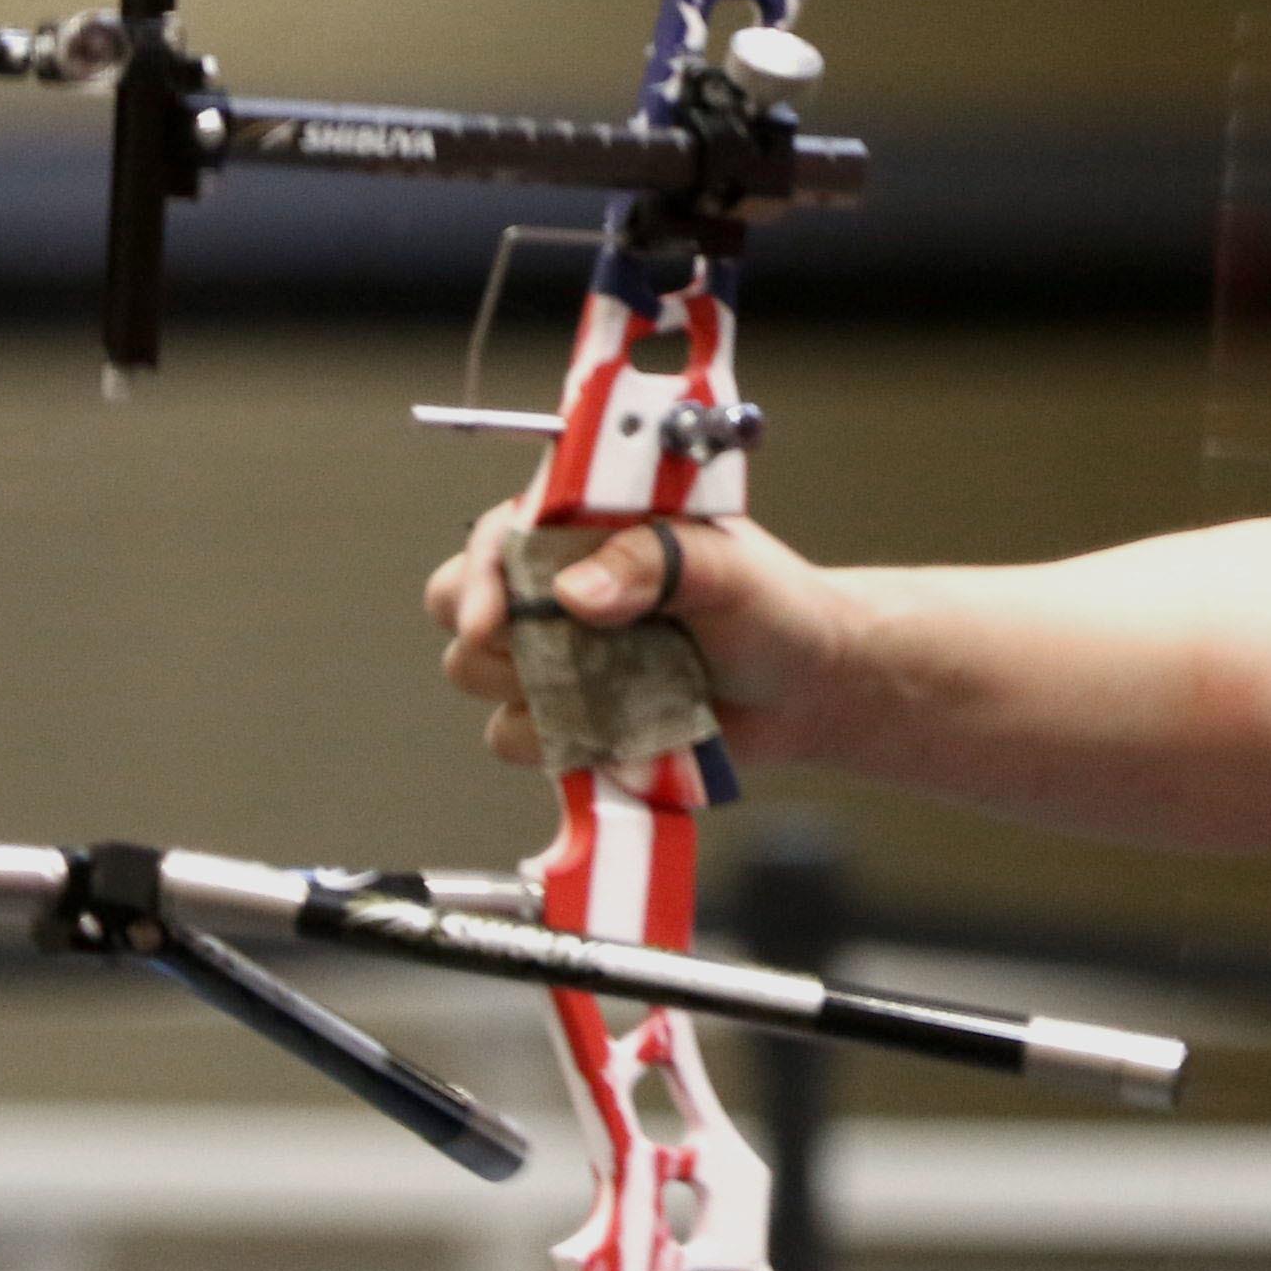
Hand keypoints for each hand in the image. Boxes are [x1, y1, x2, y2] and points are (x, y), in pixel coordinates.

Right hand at [427, 499, 855, 770]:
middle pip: (458, 606)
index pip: (494, 537)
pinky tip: (622, 727)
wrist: (812, 691)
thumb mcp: (726, 568)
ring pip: (479, 678)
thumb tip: (574, 592)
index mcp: (585, 530)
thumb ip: (655, 561)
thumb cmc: (776, 609)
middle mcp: (556, 588)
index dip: (479, 575)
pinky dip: (560, 740)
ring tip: (618, 685)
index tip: (492, 623)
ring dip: (535, 690)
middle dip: (491, 640)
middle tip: (550, 657)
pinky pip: (518, 738)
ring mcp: (557, 656)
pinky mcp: (567, 718)